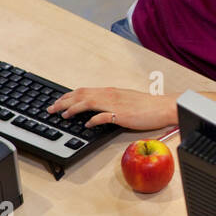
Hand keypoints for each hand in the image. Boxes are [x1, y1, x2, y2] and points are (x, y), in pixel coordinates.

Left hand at [47, 87, 173, 130]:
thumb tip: (99, 110)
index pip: (83, 91)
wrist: (165, 107)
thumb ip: (112, 103)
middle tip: (51, 108)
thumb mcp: (126, 100)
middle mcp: (110, 95)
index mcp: (110, 91)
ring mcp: (115, 104)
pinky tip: (86, 124)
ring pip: (87, 103)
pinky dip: (91, 120)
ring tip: (62, 115)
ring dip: (72, 109)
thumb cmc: (149, 106)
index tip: (58, 102)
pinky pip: (102, 116)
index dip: (68, 96)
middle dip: (63, 102)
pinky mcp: (121, 115)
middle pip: (80, 95)